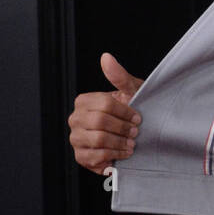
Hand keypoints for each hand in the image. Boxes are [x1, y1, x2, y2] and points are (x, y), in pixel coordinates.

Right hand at [67, 53, 145, 174]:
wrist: (133, 137)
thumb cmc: (132, 112)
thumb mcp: (130, 92)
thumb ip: (119, 76)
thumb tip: (106, 57)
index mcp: (84, 102)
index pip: (105, 105)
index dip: (126, 112)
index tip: (138, 118)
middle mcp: (75, 119)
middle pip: (101, 122)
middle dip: (123, 128)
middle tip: (136, 133)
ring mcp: (75, 138)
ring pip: (98, 140)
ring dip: (120, 143)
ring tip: (131, 144)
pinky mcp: (80, 156)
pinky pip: (95, 157)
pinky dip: (113, 156)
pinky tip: (123, 153)